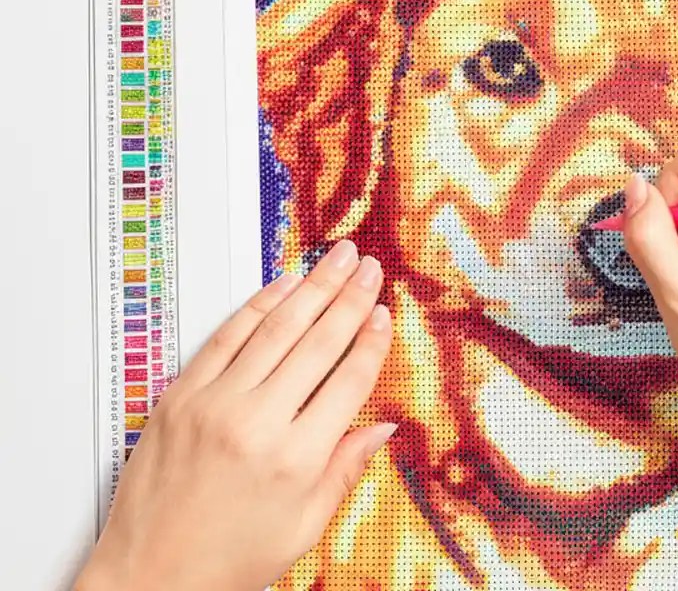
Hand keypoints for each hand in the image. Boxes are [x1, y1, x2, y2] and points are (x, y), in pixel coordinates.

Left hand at [76, 240, 394, 590]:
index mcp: (296, 459)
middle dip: (349, 298)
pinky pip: (226, 338)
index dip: (371, 342)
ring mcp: (214, 405)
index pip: (348, 381)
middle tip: (369, 268)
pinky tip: (282, 286)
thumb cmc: (225, 561)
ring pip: (275, 329)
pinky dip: (257, 306)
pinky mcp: (180, 397)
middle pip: (317, 343)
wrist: (149, 576)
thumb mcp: (304, 527)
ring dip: (312, 287)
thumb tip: (382, 428)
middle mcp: (256, 423)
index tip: (385, 316)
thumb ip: (346, 470)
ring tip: (336, 260)